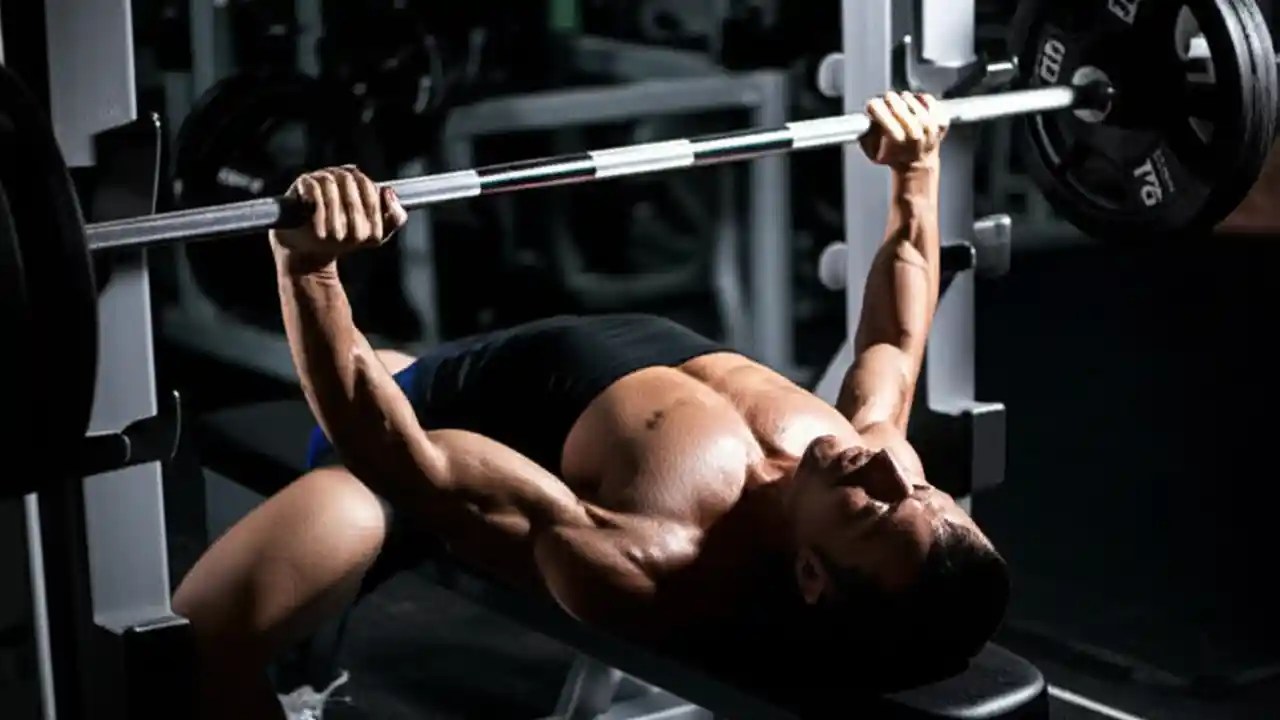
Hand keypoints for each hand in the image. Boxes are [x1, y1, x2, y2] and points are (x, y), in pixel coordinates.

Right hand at [270, 165, 408, 260]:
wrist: (312, 250)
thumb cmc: (346, 238)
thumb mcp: (376, 234)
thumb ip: (394, 218)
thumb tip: (389, 192)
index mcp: (361, 182)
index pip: (370, 188)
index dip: (373, 212)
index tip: (371, 235)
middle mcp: (341, 174)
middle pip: (351, 186)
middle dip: (354, 216)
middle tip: (354, 238)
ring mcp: (320, 177)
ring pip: (331, 190)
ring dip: (334, 217)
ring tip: (335, 237)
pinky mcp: (302, 184)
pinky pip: (311, 191)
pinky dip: (317, 214)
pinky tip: (320, 231)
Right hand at [859, 91, 949, 170]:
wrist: (917, 165)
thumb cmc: (893, 157)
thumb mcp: (872, 151)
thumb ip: (866, 134)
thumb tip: (865, 117)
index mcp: (896, 139)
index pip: (878, 109)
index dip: (872, 106)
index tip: (872, 107)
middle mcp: (914, 132)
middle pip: (895, 101)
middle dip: (887, 101)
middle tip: (886, 105)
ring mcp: (929, 127)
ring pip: (912, 99)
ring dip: (904, 100)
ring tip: (901, 108)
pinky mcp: (939, 122)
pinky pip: (930, 101)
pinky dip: (922, 100)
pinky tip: (917, 106)